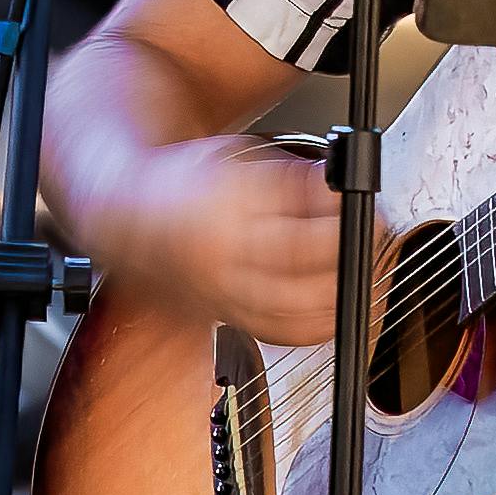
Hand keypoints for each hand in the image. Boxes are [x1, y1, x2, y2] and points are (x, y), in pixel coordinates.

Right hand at [91, 132, 341, 346]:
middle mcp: (220, 265)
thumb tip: (343, 188)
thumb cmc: (181, 186)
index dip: (346, 219)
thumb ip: (295, 180)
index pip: (303, 228)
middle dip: (352, 255)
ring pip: (300, 314)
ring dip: (343, 292)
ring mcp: (221, 299)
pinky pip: (283, 333)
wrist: (125, 220)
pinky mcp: (224, 318)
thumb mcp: (239, 161)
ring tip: (355, 264)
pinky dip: (318, 322)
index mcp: (222, 219)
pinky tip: (333, 302)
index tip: (363, 204)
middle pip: (309, 276)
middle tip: (370, 234)